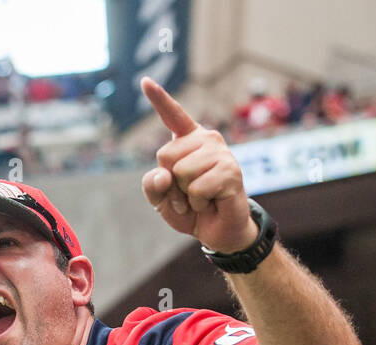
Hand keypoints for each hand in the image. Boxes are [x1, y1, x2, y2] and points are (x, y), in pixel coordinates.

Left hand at [140, 76, 257, 253]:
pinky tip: (210, 202)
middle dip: (170, 184)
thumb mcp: (161, 200)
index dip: (159, 98)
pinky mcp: (230, 171)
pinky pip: (196, 188)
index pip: (173, 116)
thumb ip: (152, 185)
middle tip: (187, 195)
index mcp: (188, 141)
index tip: (145, 81)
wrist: (218, 231)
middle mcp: (206, 140)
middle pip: (165, 155)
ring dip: (184, 195)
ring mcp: (220, 153)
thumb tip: (163, 175)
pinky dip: (197, 202)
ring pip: (180, 172)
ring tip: (200, 199)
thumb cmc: (191, 210)